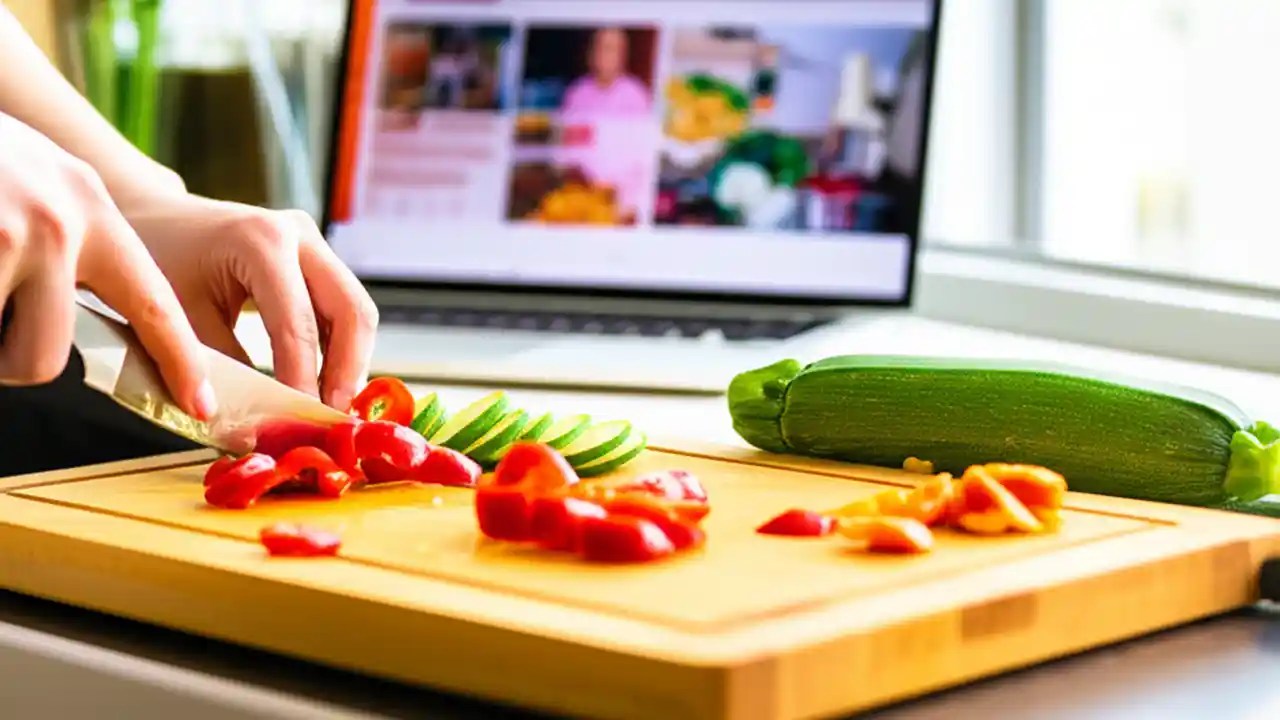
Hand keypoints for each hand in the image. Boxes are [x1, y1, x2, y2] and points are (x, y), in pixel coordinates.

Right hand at [0, 113, 213, 417]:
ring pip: (2, 354)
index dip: (177, 357)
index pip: (150, 300)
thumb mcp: (39, 180)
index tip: (201, 403)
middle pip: (45, 357)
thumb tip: (82, 321)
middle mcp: (58, 222)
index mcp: (90, 209)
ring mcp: (9, 234)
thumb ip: (72, 242)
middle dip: (3, 360)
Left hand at [121, 193, 377, 410]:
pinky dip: (340, 349)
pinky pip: (343, 308)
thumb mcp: (176, 317)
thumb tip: (251, 425)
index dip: (304, 380)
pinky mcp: (317, 259)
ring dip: (349, 362)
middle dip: (347, 370)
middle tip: (331, 417)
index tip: (300, 424)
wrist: (155, 215)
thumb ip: (217, 370)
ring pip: (356, 311)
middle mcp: (299, 235)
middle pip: (352, 310)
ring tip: (329, 407)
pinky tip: (324, 382)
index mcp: (261, 242)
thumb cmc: (156, 258)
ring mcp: (314, 244)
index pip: (298, 325)